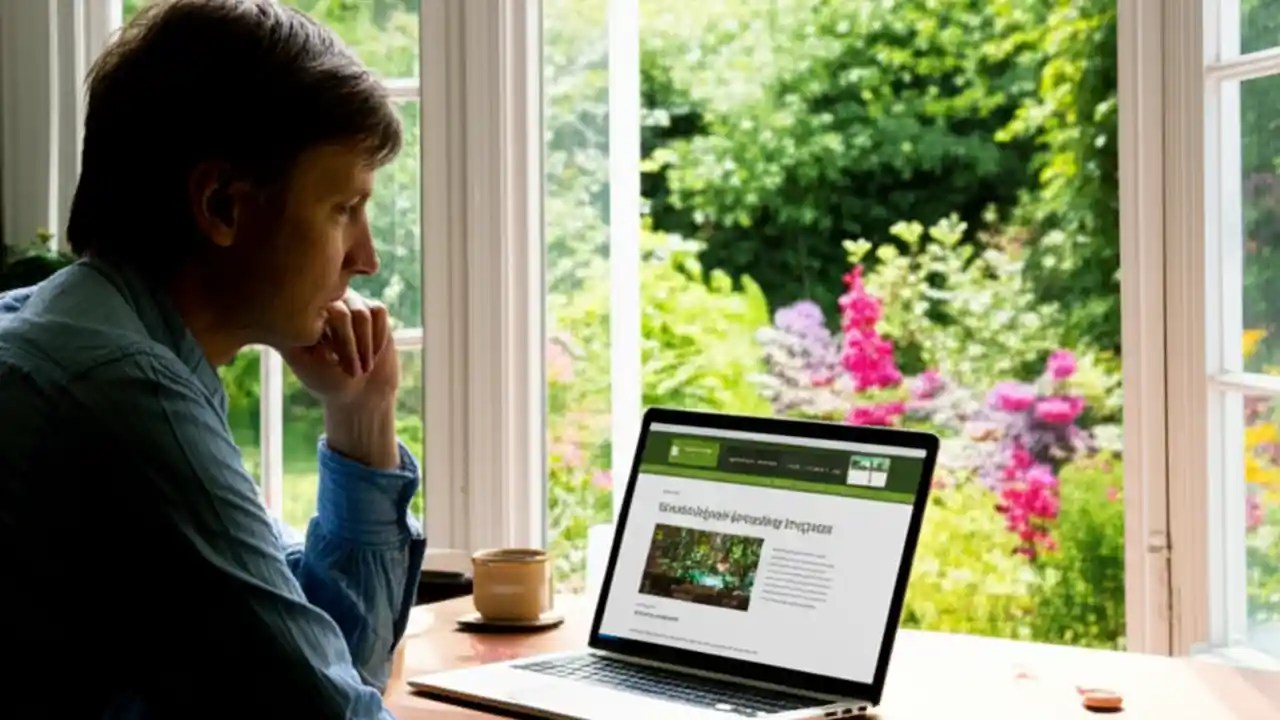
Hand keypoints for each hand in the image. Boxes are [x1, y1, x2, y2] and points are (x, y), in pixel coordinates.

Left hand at [281, 290, 399, 409]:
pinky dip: (378, 337)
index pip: (314, 317)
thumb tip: (310, 310)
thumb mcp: (308, 365)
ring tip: (364, 368)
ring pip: (362, 313)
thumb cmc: (330, 382)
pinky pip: (378, 311)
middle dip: (350, 346)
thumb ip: (304, 337)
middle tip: (354, 372)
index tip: (333, 368)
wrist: (363, 392)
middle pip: (341, 313)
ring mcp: (346, 304)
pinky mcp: (370, 308)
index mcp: (301, 318)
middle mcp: (322, 306)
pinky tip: (373, 354)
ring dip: (365, 345)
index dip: (329, 345)